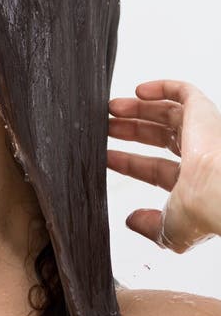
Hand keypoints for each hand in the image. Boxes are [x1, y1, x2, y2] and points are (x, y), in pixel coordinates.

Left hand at [107, 79, 220, 252]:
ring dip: (138, 109)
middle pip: (159, 137)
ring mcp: (203, 133)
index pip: (156, 169)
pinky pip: (184, 92)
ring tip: (111, 108)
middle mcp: (200, 157)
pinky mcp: (204, 112)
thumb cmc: (202, 210)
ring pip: (168, 113)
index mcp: (193, 184)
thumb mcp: (170, 228)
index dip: (129, 162)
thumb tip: (133, 221)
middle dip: (130, 130)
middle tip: (106, 127)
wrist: (220, 190)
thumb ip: (151, 226)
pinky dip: (161, 87)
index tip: (107, 156)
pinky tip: (138, 91)